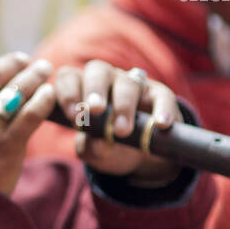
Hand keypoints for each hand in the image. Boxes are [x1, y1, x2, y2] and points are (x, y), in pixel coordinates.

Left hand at [50, 60, 180, 181]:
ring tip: (121, 131)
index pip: (68, 78)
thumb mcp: (95, 152)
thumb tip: (99, 144)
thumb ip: (91, 148)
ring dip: (124, 106)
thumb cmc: (107, 147)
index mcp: (80, 89)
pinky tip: (160, 124)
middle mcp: (105, 80)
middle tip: (94, 110)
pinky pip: (162, 96)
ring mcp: (132, 84)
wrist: (140, 157)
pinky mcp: (159, 94)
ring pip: (128, 83)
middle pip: (97, 71)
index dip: (67, 93)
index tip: (72, 116)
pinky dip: (162, 109)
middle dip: (94, 90)